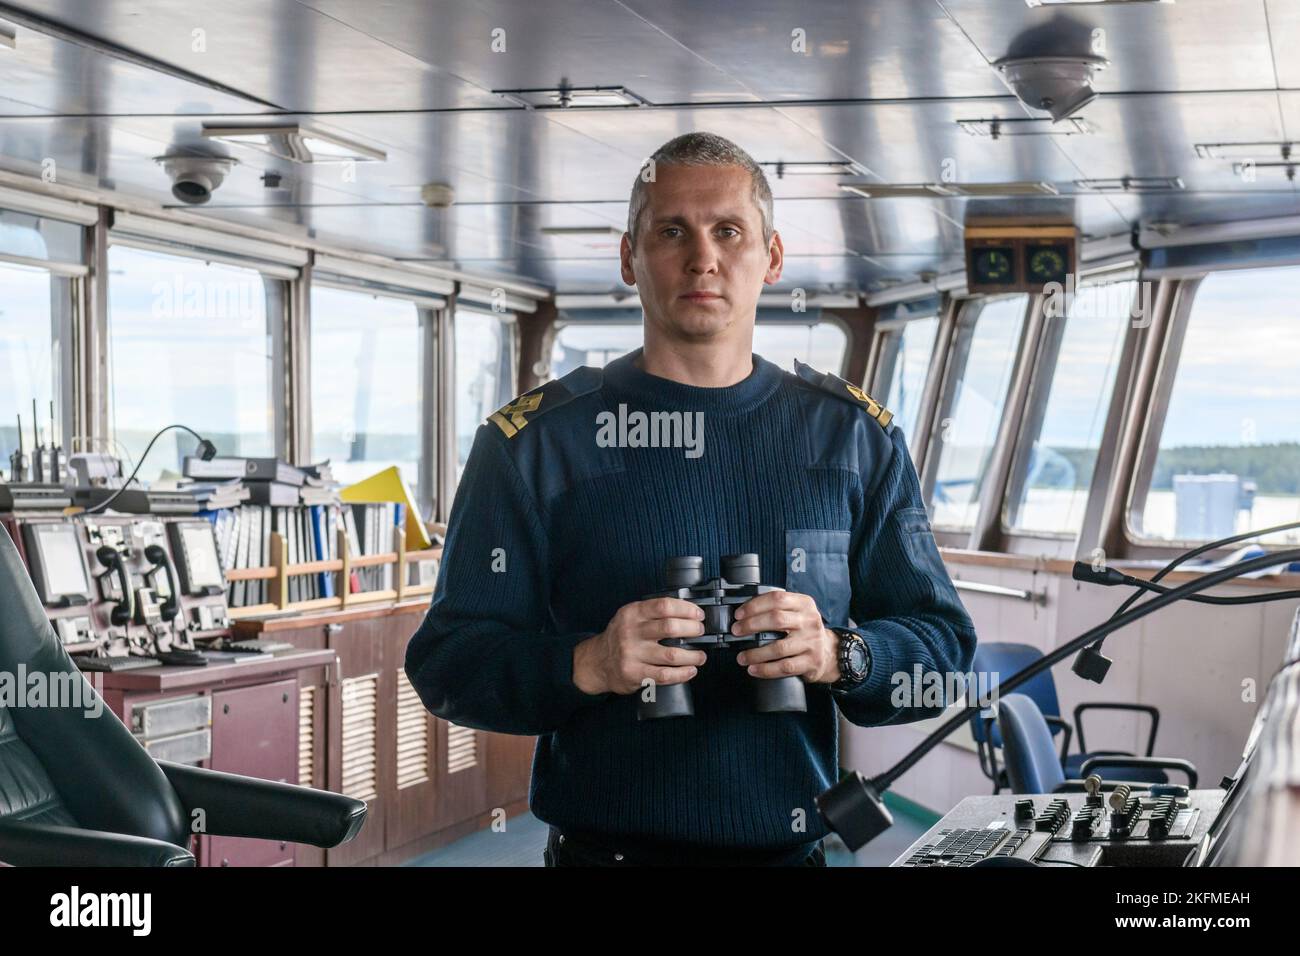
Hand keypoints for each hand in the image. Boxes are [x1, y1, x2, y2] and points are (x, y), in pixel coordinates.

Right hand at [572, 597, 708, 695]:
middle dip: (693, 630)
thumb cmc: (620, 637)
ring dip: (693, 655)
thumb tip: (688, 612)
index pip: (664, 606)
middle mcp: (631, 632)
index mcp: (632, 613)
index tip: (698, 615)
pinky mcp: (634, 674)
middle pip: (670, 627)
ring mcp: (632, 654)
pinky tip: (690, 670)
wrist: (597, 662)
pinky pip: (665, 675)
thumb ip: (652, 612)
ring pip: (672, 654)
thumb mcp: (630, 617)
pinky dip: (683, 673)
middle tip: (700, 632)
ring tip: (700, 656)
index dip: (687, 609)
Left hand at [731, 591, 840, 684]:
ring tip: (741, 657)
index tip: (739, 614)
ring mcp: (811, 642)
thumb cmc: (805, 631)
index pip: (777, 598)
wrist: (829, 652)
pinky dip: (766, 670)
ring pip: (779, 647)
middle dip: (751, 625)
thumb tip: (744, 613)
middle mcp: (809, 621)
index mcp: (804, 604)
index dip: (754, 606)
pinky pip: (785, 667)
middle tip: (736, 631)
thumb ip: (778, 608)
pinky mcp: (811, 662)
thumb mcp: (797, 612)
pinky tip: (754, 669)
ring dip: (755, 653)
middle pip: (776, 619)